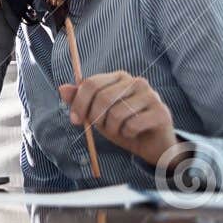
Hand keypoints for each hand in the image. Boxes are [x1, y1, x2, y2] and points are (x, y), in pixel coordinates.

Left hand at [60, 71, 181, 166]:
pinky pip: (133, 124)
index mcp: (119, 77)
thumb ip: (80, 101)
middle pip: (103, 97)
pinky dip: (127, 134)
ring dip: (113, 128)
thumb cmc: (122, 127)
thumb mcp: (97, 115)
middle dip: (97, 118)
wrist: (151, 145)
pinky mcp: (161, 112)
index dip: (79, 103)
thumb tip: (62, 88)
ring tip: (120, 131)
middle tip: (102, 129)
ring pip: (117, 113)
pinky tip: (134, 133)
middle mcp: (136, 81)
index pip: (91, 83)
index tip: (75, 120)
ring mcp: (151, 95)